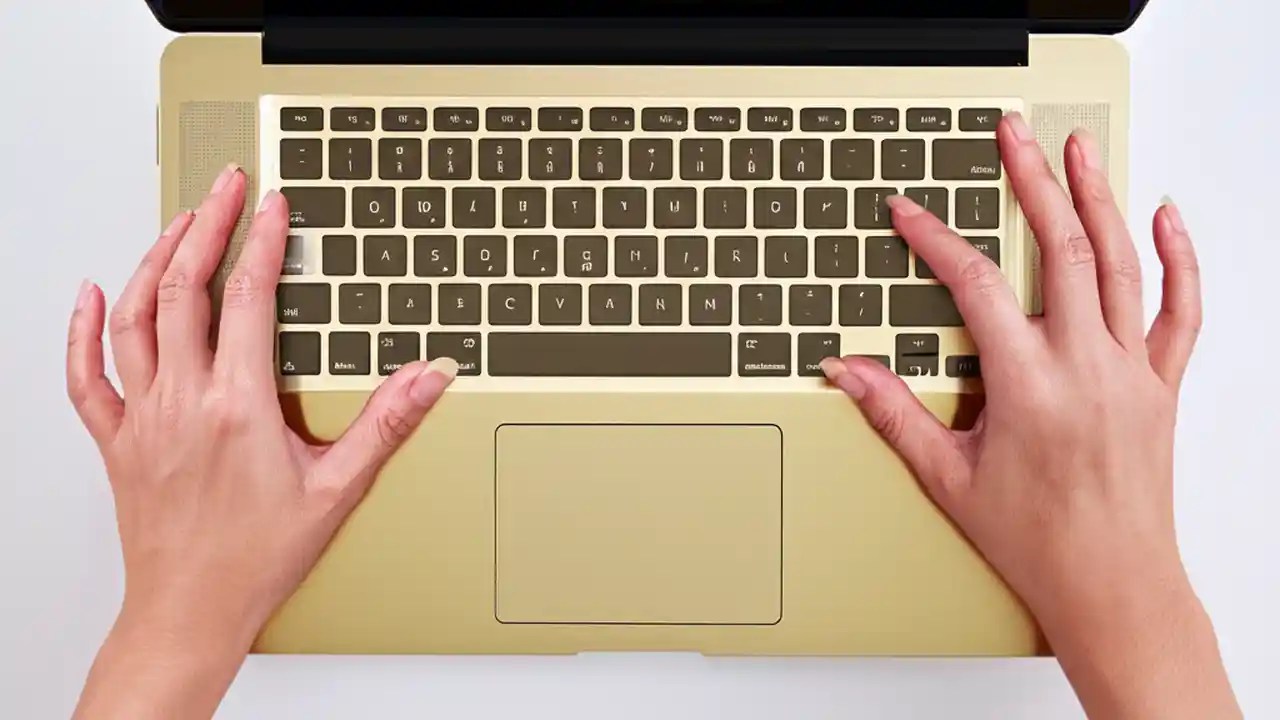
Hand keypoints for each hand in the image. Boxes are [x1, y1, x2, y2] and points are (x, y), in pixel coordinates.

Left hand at [65, 164, 457, 719]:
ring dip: (154, 261)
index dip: (262, 242)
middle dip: (206, 226)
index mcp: (237, 406)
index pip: (247, 299)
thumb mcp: (337, 490)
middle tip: (224, 186)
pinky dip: (82, 329)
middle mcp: (182, 401)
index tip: (272, 205)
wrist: (191, 612)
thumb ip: (385, 424)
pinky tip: (91, 295)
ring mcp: (142, 417)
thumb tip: (427, 376)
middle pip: (184, 290)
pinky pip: (86, 376)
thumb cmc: (257, 559)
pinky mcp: (116, 441)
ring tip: (179, 224)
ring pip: (134, 318)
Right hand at [821, 113, 1238, 718]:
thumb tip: (847, 370)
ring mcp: (1131, 372)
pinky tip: (1165, 218)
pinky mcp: (1161, 386)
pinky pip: (1181, 312)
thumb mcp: (947, 477)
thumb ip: (893, 413)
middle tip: (1014, 136)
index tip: (909, 212)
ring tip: (1079, 150)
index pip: (978, 286)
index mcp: (1029, 387)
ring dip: (1099, 199)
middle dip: (1032, 182)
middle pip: (1061, 250)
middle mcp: (1087, 368)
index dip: (936, 240)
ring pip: (1121, 265)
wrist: (1112, 584)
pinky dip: (1178, 260)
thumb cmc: (1036, 540)